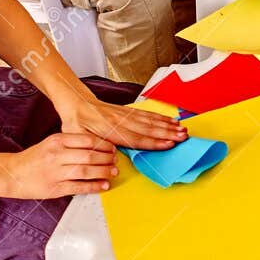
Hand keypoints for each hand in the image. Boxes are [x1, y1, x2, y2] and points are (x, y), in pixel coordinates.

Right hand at [4, 131, 119, 198]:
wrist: (12, 174)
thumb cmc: (35, 158)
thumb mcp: (51, 143)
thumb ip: (72, 143)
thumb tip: (98, 146)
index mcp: (57, 141)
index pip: (87, 140)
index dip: (104, 145)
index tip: (112, 148)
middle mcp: (57, 155)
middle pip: (90, 155)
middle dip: (107, 159)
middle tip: (116, 160)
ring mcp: (55, 172)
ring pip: (86, 171)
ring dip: (104, 172)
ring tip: (113, 172)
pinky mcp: (55, 188)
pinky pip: (79, 187)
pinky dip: (94, 186)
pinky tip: (104, 185)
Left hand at [59, 95, 188, 150]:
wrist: (75, 102)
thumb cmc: (75, 122)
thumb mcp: (76, 137)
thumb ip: (93, 147)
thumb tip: (109, 157)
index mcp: (110, 130)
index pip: (136, 138)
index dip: (154, 142)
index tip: (169, 144)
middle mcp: (121, 121)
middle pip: (148, 128)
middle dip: (168, 133)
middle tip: (184, 137)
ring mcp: (125, 115)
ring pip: (150, 120)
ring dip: (167, 125)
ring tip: (182, 129)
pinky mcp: (127, 112)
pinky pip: (146, 114)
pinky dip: (160, 117)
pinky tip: (170, 120)